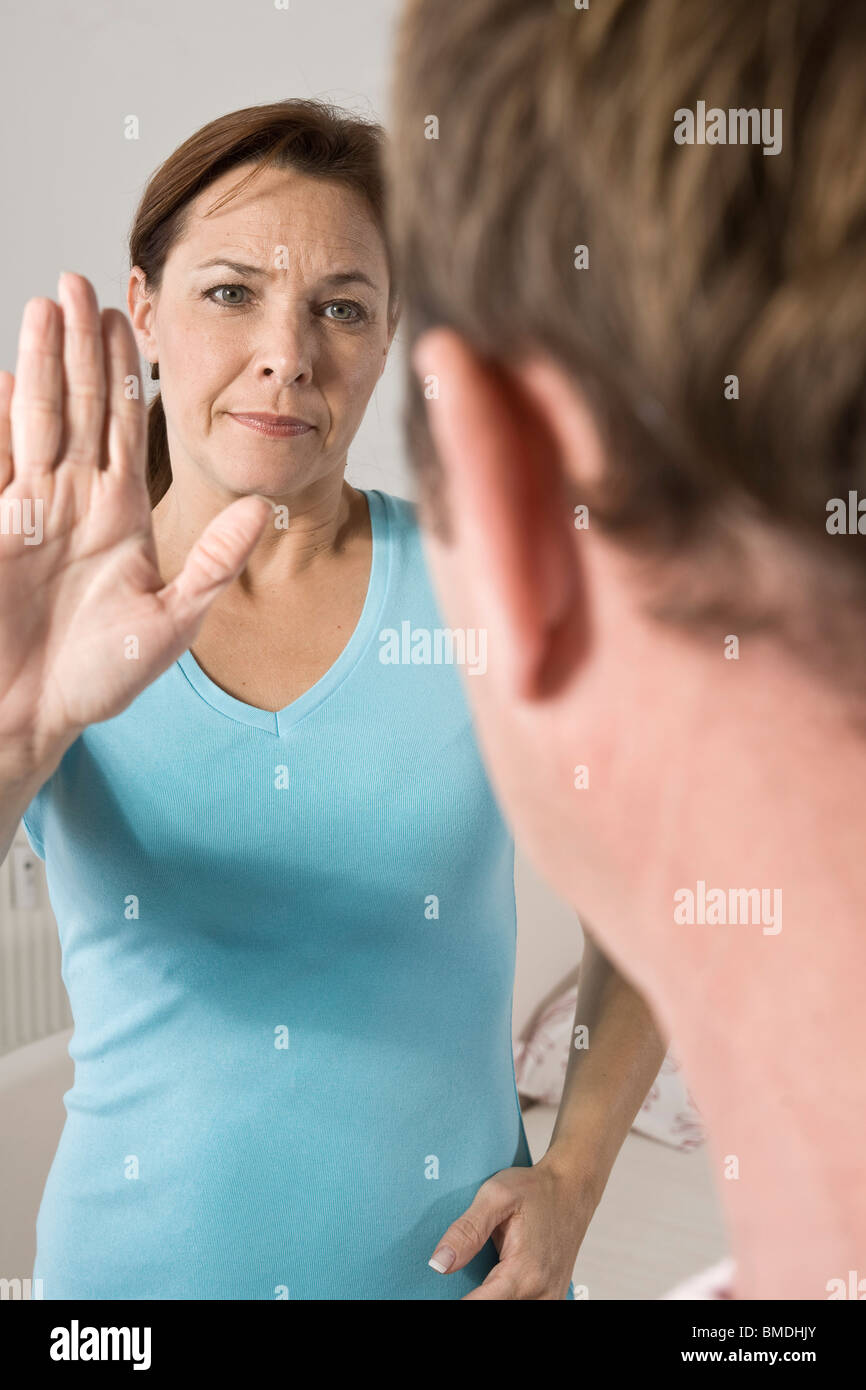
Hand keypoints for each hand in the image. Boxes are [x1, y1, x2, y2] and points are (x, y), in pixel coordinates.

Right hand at [0, 273, 271, 774]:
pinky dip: (0, 420)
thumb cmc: (99, 680)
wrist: (30, 715)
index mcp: (120, 516)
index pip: (124, 427)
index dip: (125, 373)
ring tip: (46, 303)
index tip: (129, 321)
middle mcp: (74, 502)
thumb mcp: (170, 624)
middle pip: (79, 405)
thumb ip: (213, 564)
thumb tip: (260, 510)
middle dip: (80, 344)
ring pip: (37, 418)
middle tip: (82, 281)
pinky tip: (3, 376)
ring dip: (40, 361)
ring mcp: (29, 511)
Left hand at [427, 1157, 591, 1298]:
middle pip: (494, 1309)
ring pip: (510, 1308)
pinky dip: (505, 1295)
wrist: (573, 1188)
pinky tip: (491, 1284)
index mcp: (524, 1271)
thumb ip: (467, 1230)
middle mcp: (541, 1292)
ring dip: (489, 1297)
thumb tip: (438, 1264)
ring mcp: (550, 1298)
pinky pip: (523, 1305)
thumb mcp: (496, 1195)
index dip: (457, 1302)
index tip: (434, 1295)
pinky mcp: (552, 1297)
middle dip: (472, 1296)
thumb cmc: (535, 1189)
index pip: (481, 1305)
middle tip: (459, 1277)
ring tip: (475, 1276)